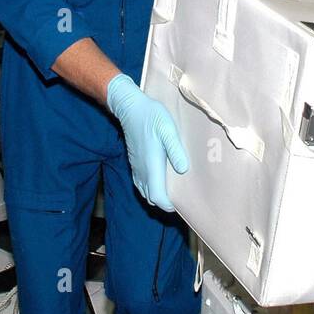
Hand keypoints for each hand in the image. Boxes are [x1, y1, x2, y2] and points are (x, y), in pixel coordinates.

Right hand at [106, 74, 188, 211]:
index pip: (158, 197)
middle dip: (166, 203)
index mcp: (152, 166)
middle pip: (152, 199)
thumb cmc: (152, 116)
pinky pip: (141, 185)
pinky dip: (151, 189)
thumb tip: (183, 169)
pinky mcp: (135, 164)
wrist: (130, 108)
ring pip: (146, 193)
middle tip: (182, 197)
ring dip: (158, 196)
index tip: (184, 202)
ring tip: (174, 190)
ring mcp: (137, 168)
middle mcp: (142, 171)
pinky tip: (162, 180)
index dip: (170, 205)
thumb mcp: (167, 129)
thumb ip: (175, 150)